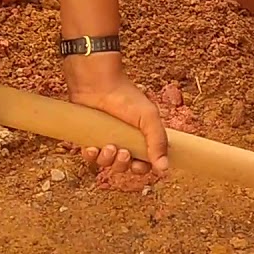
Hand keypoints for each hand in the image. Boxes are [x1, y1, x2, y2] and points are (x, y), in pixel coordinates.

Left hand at [65, 54, 169, 175]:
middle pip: (124, 166)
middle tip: (123, 152)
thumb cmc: (126, 97)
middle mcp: (123, 141)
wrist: (98, 84)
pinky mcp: (89, 138)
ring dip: (107, 160)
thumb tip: (164, 168)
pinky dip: (91, 156)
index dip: (141, 168)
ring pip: (106, 163)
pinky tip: (92, 148)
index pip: (143, 163)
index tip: (138, 165)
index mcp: (140, 137)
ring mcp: (105, 140)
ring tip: (109, 146)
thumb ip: (158, 142)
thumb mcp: (149, 118)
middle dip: (123, 164)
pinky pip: (89, 157)